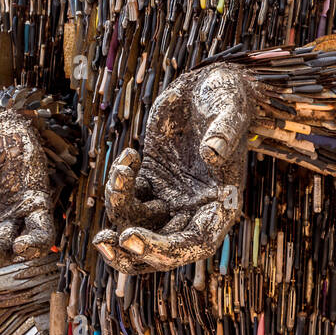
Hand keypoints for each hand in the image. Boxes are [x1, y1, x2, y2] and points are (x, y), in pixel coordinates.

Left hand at [93, 63, 255, 274]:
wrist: (209, 84)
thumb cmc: (227, 97)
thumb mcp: (231, 109)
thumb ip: (225, 132)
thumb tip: (212, 153)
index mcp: (220, 205)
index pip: (194, 243)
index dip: (164, 249)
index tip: (131, 236)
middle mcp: (194, 208)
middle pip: (161, 249)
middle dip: (131, 250)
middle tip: (104, 240)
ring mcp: (171, 195)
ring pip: (138, 224)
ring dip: (119, 208)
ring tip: (121, 172)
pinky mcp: (152, 179)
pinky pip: (129, 195)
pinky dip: (120, 182)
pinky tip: (129, 155)